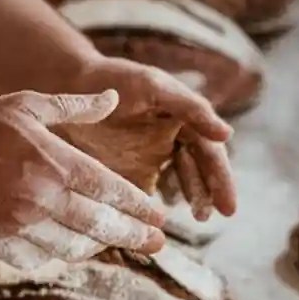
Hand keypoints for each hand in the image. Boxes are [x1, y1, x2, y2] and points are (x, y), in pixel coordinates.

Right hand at [0, 89, 166, 269]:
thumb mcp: (27, 104)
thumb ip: (75, 106)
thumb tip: (115, 98)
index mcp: (54, 163)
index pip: (110, 190)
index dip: (140, 206)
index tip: (161, 216)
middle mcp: (42, 198)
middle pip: (102, 225)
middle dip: (135, 236)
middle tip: (158, 242)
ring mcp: (23, 225)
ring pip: (77, 246)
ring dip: (103, 246)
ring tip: (120, 241)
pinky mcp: (5, 244)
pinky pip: (47, 258)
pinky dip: (66, 254)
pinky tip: (79, 246)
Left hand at [63, 57, 237, 220]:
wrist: (69, 84)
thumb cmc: (115, 80)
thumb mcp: (155, 87)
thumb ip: (192, 108)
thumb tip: (228, 134)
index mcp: (185, 121)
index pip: (210, 153)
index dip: (221, 180)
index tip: (228, 208)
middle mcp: (173, 141)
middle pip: (198, 172)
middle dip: (207, 195)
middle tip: (206, 216)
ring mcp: (151, 158)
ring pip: (178, 185)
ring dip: (189, 200)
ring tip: (193, 217)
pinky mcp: (128, 172)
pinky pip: (146, 194)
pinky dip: (155, 209)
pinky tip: (155, 219)